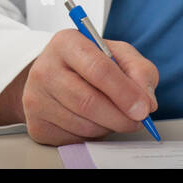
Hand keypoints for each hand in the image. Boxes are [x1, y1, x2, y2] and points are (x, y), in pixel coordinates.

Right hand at [20, 29, 158, 145]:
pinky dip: (92, 136)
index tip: (144, 108)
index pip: (98, 69)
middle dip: (120, 116)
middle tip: (138, 120)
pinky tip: (93, 121)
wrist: (54, 76)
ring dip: (108, 126)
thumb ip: (139, 71)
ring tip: (113, 116)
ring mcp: (36, 98)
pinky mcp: (36, 124)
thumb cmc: (89, 63)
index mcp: (66, 42)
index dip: (125, 92)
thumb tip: (146, 102)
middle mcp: (44, 68)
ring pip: (83, 124)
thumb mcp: (118, 54)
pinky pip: (73, 139)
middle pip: (88, 102)